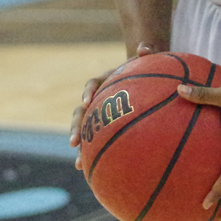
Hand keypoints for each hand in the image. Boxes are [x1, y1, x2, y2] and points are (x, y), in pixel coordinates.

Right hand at [69, 43, 157, 169]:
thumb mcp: (147, 63)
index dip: (87, 92)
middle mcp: (97, 100)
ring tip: (79, 163)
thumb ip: (147, 55)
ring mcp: (99, 115)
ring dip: (80, 146)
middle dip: (75, 127)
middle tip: (73, 142)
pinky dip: (93, 155)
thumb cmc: (146, 72)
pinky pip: (97, 142)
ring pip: (84, 131)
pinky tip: (94, 173)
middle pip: (80, 113)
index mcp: (105, 82)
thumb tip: (145, 47)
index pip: (92, 84)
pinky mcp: (105, 128)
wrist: (144, 80)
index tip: (86, 101)